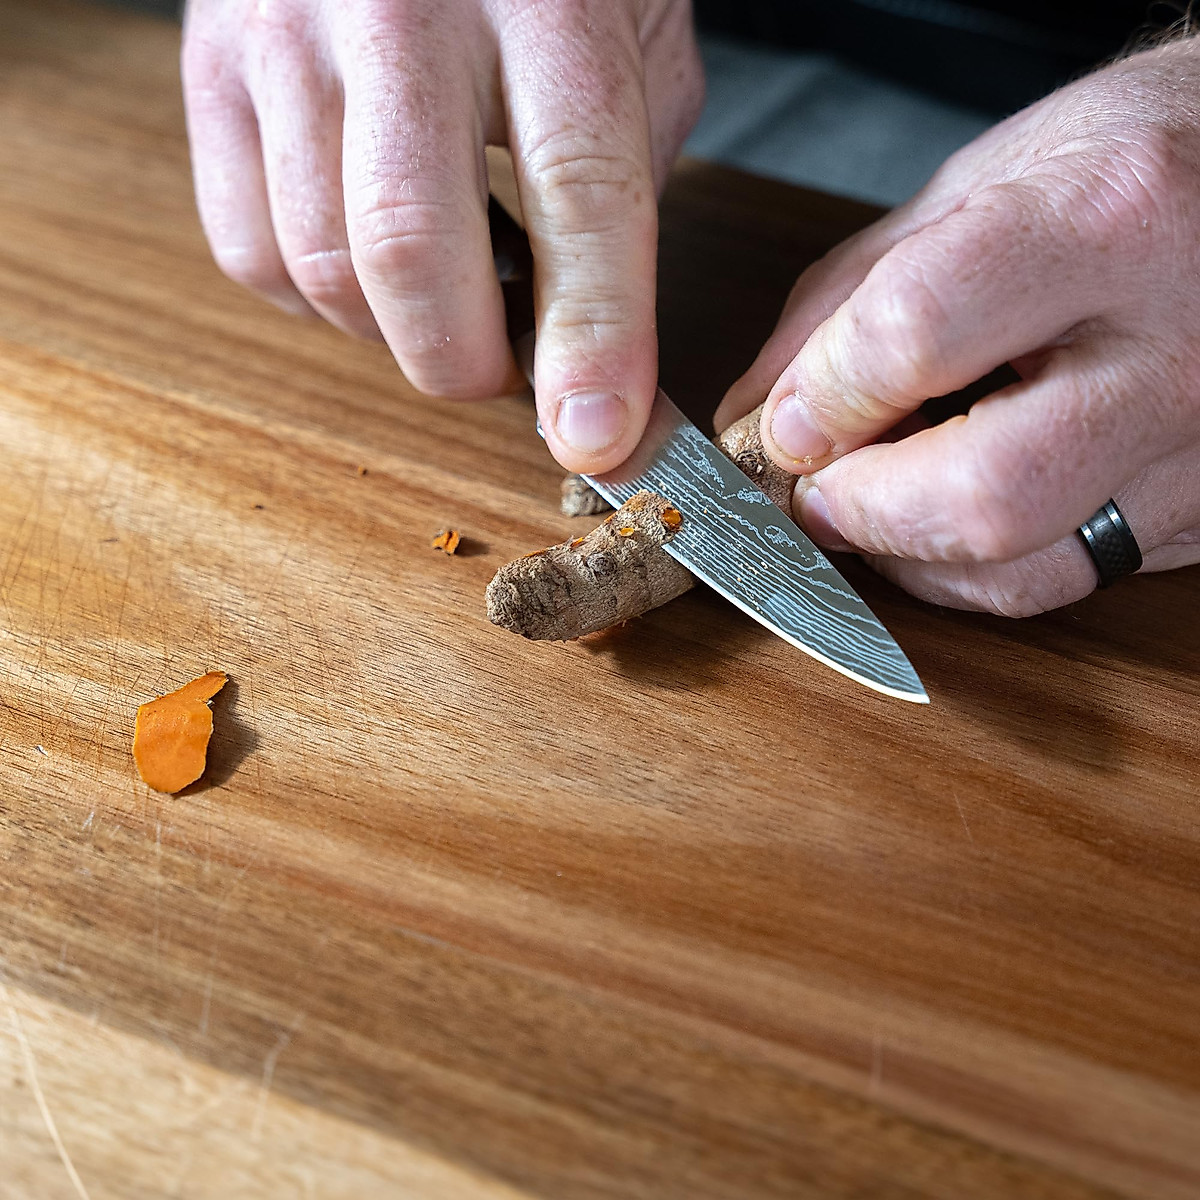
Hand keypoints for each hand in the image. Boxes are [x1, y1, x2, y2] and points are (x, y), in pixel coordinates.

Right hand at [182, 0, 703, 471]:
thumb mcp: (635, 42)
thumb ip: (621, 184)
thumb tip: (589, 348)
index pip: (578, 192)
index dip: (592, 338)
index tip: (598, 437)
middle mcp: (401, 7)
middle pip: (408, 249)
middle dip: (463, 362)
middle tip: (505, 369)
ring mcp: (285, 30)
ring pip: (319, 264)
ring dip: (394, 330)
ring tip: (443, 294)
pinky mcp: (209, 64)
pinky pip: (247, 249)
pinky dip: (314, 298)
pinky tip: (361, 259)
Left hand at [715, 37, 1199, 615]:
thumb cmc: (1128, 163)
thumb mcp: (975, 183)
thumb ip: (850, 299)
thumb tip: (760, 415)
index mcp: (1106, 221)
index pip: (916, 338)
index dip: (819, 399)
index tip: (780, 424)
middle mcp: (1174, 350)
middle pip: (980, 494)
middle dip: (856, 508)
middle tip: (810, 486)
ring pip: (1019, 568)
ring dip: (904, 554)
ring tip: (874, 496)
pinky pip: (1059, 582)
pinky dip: (969, 570)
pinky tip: (940, 521)